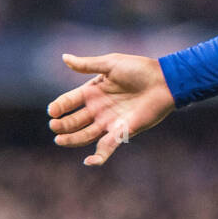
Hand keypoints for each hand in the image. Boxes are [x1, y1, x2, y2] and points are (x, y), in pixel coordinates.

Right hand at [47, 53, 175, 165]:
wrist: (165, 81)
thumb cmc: (140, 69)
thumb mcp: (111, 64)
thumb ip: (87, 65)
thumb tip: (64, 57)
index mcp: (94, 91)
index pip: (69, 101)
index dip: (59, 106)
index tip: (52, 111)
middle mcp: (99, 108)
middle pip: (74, 121)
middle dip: (62, 125)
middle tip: (55, 126)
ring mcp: (109, 122)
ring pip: (85, 135)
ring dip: (72, 140)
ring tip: (59, 140)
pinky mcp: (122, 132)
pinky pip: (107, 147)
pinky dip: (99, 157)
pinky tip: (89, 161)